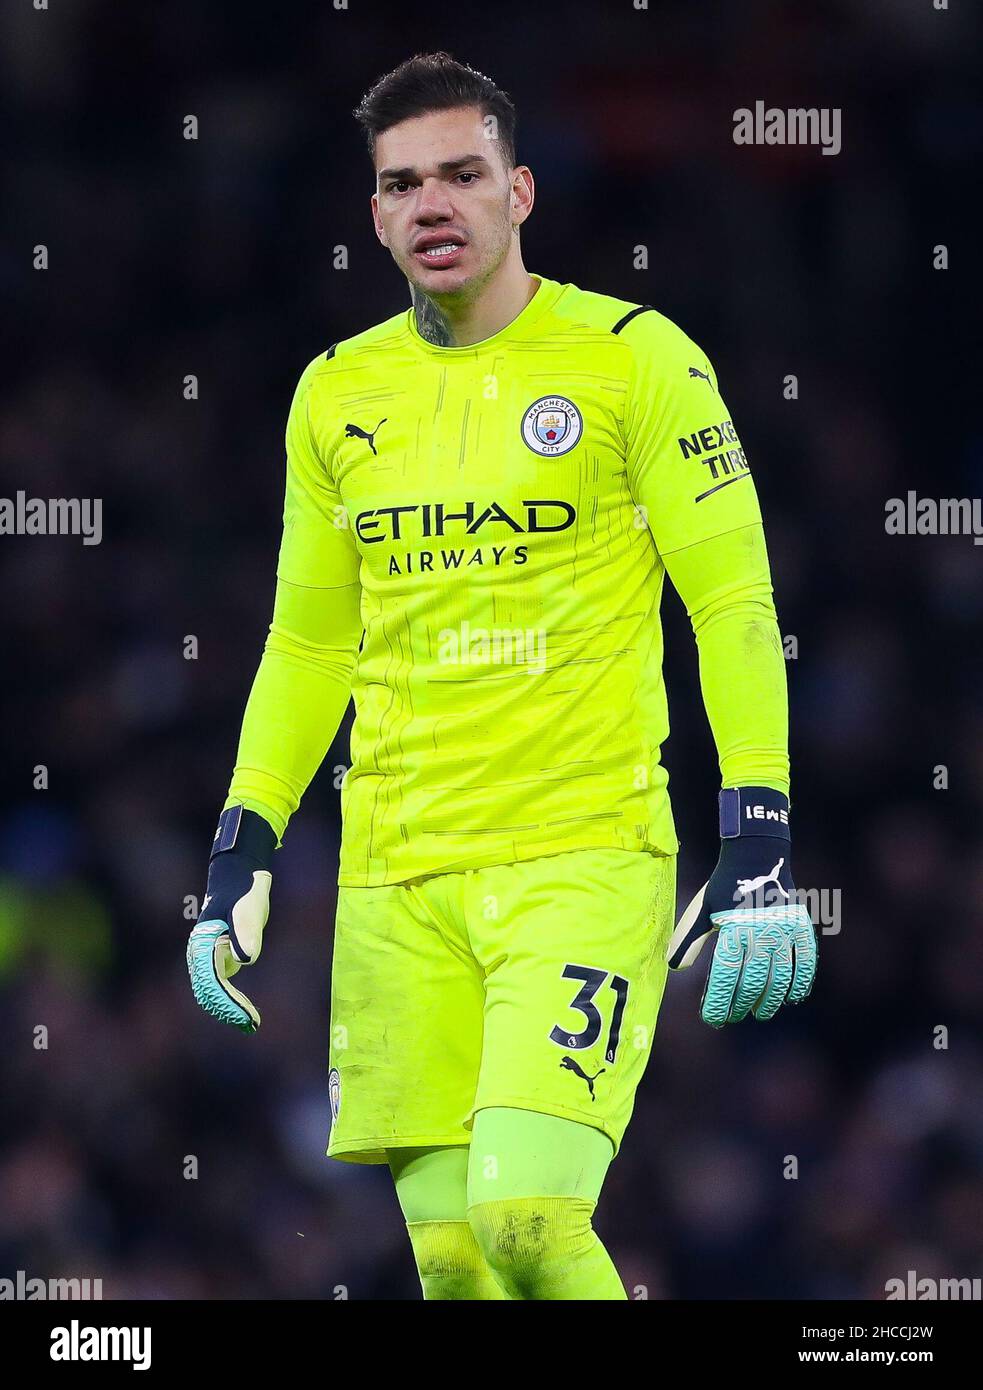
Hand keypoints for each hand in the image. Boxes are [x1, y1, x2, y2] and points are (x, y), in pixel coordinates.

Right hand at [187, 806, 275, 1032]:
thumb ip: (247, 931)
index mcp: (204, 943)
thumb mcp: (250, 908)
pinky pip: (219, 984)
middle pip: (209, 991)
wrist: (241, 876)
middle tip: (252, 1025)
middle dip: (228, 1010)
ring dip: (228, 1008)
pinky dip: (230, 999)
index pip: (212, 981)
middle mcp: (200, 952)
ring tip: (251, 1022)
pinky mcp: (217, 956)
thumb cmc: (244, 890)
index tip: (246, 1017)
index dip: (227, 1003)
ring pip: (212, 990)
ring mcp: (207, 955)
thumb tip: (246, 959)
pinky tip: (245, 1011)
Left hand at [668, 788, 816, 1027]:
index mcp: (732, 928)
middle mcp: (760, 932)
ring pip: (779, 977)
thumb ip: (689, 939)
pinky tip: (792, 998)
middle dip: (741, 1004)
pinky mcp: (801, 927)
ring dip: (769, 1000)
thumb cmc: (724, 886)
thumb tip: (674, 968)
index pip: (725, 975)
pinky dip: (800, 983)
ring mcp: (784, 930)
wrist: (756, 856)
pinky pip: (805, 962)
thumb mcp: (702, 909)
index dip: (718, 1000)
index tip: (712, 1017)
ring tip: (759, 1012)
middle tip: (733, 1016)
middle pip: (752, 981)